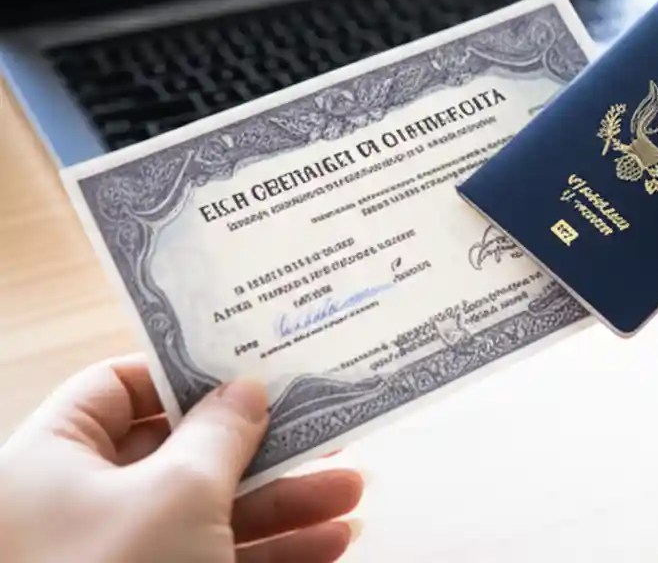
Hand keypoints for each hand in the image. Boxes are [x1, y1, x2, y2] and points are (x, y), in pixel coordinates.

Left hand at [0, 355, 362, 562]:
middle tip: (324, 430)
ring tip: (352, 492)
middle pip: (180, 453)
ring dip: (288, 501)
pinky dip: (275, 550)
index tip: (250, 367)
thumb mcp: (179, 491)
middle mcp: (76, 506)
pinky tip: (333, 544)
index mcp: (51, 461)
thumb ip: (221, 431)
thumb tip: (246, 388)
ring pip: (211, 512)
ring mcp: (121, 557)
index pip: (115, 388)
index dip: (184, 374)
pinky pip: (219, 558)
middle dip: (263, 447)